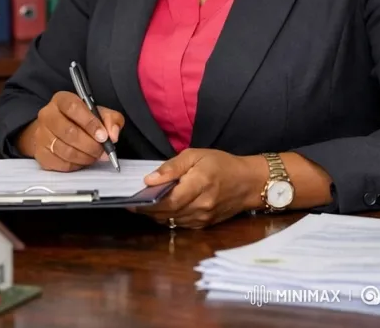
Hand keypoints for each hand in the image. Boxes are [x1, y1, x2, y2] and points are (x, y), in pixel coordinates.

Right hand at [17, 91, 124, 171]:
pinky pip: (60, 164)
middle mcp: (47, 115)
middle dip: (91, 145)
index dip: (90, 123)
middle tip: (102, 150)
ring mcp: (41, 134)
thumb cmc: (79, 120)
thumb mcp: (98, 113)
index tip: (103, 136)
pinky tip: (82, 160)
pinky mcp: (40, 153)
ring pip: (65, 150)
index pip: (74, 108)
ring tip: (94, 156)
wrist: (56, 130)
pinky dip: (76, 165)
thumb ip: (110, 119)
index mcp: (62, 100)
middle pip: (69, 132)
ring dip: (85, 157)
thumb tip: (113, 134)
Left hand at [131, 148, 266, 228]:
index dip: (148, 204)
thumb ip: (172, 167)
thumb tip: (150, 180)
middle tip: (134, 204)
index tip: (132, 201)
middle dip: (148, 210)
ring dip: (157, 215)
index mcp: (199, 185)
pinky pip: (181, 224)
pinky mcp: (205, 225)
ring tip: (145, 206)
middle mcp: (201, 206)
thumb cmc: (221, 164)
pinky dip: (169, 218)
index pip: (168, 200)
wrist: (248, 182)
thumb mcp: (196, 155)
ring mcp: (204, 218)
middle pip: (168, 214)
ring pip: (172, 221)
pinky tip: (163, 209)